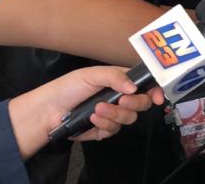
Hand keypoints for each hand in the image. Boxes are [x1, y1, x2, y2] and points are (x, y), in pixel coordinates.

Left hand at [8, 66, 164, 158]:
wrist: (47, 111)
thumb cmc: (68, 87)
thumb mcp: (91, 74)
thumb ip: (115, 77)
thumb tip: (134, 87)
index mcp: (119, 82)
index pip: (144, 85)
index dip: (154, 91)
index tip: (157, 98)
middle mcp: (119, 98)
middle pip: (141, 104)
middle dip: (134, 104)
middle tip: (122, 102)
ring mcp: (112, 115)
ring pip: (128, 119)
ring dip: (114, 115)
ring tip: (96, 110)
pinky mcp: (102, 130)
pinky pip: (113, 131)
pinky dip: (104, 125)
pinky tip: (92, 119)